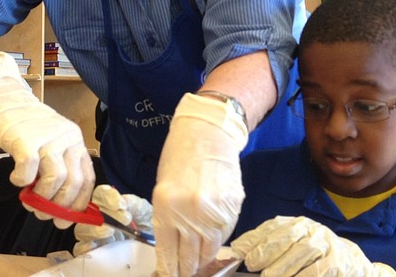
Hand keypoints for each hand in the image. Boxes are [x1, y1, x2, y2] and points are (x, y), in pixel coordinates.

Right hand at [0, 52, 94, 227]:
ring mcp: (47, 137)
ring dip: (41, 198)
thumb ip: (58, 166)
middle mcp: (67, 137)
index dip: (78, 203)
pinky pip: (28, 171)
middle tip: (43, 215)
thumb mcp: (49, 142)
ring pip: (56, 179)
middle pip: (74, 182)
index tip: (66, 219)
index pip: (88, 177)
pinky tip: (15, 179)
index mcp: (75, 140)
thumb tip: (61, 206)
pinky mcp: (25, 139)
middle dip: (59, 207)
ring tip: (28, 200)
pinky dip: (21, 182)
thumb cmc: (22, 126)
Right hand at [73, 185, 152, 255]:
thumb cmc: (147, 224)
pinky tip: (94, 245)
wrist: (153, 244)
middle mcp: (98, 217)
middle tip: (123, 219)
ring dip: (95, 230)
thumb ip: (131, 203)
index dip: (107, 197)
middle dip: (103, 215)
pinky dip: (84, 247)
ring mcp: (94, 235)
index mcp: (109, 203)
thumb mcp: (143, 210)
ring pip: (81, 230)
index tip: (122, 205)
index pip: (100, 193)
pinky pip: (80, 249)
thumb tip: (120, 204)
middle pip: (88, 212)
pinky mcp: (94, 252)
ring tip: (112, 232)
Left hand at [152, 93, 247, 275]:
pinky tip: (212, 237)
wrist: (207, 133)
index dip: (170, 270)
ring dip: (204, 259)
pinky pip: (225, 233)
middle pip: (190, 257)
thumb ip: (168, 220)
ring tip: (199, 262)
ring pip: (210, 249)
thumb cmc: (180, 158)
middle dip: (186, 269)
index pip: (168, 252)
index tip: (171, 275)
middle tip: (186, 273)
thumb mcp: (163, 189)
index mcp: (166, 206)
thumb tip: (174, 250)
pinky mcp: (233, 205)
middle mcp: (190, 210)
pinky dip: (218, 238)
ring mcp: (214, 209)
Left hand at [231, 216, 395, 276]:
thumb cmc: (314, 255)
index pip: (275, 226)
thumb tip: (238, 250)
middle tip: (252, 263)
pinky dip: (307, 275)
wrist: (350, 262)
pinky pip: (322, 268)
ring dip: (285, 265)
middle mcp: (313, 230)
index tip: (240, 251)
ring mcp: (327, 244)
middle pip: (289, 236)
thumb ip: (267, 245)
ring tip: (269, 276)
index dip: (256, 237)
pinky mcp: (339, 262)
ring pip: (305, 250)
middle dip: (268, 249)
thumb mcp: (292, 245)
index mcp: (298, 224)